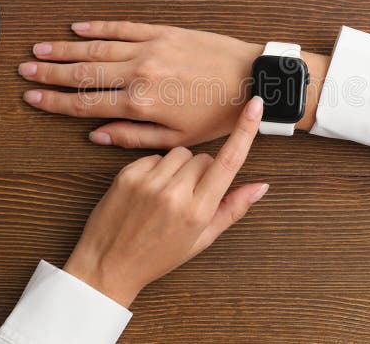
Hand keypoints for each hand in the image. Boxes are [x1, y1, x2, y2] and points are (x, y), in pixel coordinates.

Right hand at [19, 21, 328, 147]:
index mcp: (141, 104)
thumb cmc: (217, 115)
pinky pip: (123, 27)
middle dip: (50, 72)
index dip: (55, 102)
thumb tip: (96, 134)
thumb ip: (134, 137)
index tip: (32, 99)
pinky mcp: (163, 31)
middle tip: (24, 70)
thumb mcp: (178, 139)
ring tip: (40, 48)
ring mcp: (150, 48)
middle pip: (83, 72)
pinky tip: (77, 27)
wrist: (252, 79)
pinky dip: (98, 27)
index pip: (86, 103)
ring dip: (65, 48)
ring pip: (97, 47)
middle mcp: (139, 73)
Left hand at [63, 97, 266, 307]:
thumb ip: (233, 209)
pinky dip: (156, 169)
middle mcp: (174, 194)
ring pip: (180, 153)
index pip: (228, 162)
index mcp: (197, 212)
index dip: (245, 131)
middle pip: (204, 158)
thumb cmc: (157, 256)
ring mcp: (149, 182)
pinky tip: (149, 191)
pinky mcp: (128, 174)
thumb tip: (261, 185)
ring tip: (167, 194)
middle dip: (203, 172)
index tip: (255, 104)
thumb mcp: (201, 239)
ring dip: (180, 167)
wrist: (108, 265)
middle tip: (189, 197)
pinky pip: (155, 155)